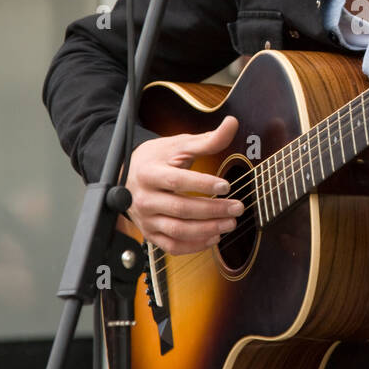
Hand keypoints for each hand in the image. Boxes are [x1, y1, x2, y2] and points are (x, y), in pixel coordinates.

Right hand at [125, 115, 243, 254]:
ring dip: (207, 230)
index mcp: (149, 173)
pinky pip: (172, 246)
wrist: (131, 175)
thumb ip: (208, 139)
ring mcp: (146, 218)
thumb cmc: (158, 159)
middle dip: (213, 210)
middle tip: (237, 207)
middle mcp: (145, 198)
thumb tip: (232, 123)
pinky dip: (194, 245)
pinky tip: (213, 237)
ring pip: (178, 230)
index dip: (202, 184)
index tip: (226, 186)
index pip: (177, 181)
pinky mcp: (150, 233)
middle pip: (181, 208)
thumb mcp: (180, 145)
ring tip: (230, 223)